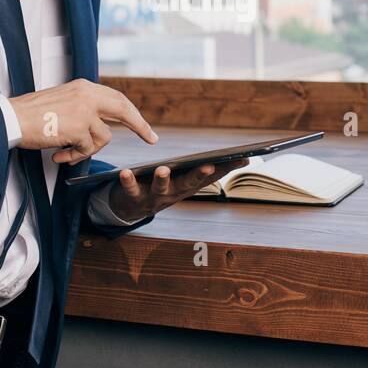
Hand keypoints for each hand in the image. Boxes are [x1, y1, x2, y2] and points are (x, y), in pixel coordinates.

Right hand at [9, 78, 156, 162]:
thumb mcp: (63, 101)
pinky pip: (87, 149)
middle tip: (151, 138)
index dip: (132, 112)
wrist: (12, 118)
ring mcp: (85, 110)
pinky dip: (74, 156)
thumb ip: (83, 108)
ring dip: (87, 150)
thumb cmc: (32, 115)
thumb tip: (101, 127)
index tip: (143, 124)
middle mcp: (87, 95)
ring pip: (104, 137)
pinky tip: (58, 155)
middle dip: (140, 125)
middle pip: (124, 109)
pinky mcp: (79, 127)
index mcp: (84, 87)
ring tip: (67, 152)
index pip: (116, 98)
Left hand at [106, 158, 249, 222]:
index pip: (211, 176)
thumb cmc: (163, 188)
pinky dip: (128, 181)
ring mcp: (154, 197)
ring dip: (162, 179)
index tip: (243, 158)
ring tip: (163, 169)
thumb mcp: (185, 180)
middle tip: (208, 164)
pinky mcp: (133, 197)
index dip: (227, 168)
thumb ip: (206, 171)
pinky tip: (125, 171)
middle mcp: (174, 193)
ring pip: (160, 188)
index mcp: (188, 186)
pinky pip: (131, 189)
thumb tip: (241, 158)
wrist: (130, 209)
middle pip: (188, 184)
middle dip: (199, 175)